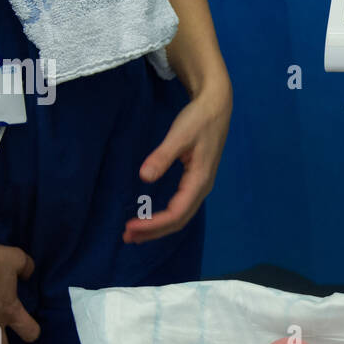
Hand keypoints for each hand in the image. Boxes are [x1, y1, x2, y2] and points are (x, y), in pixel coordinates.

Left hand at [124, 82, 231, 243]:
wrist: (216, 107)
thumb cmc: (199, 120)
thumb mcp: (179, 135)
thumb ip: (162, 156)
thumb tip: (144, 177)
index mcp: (199, 180)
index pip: (176, 213)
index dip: (153, 224)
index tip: (130, 225)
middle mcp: (202, 188)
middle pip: (179, 221)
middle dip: (153, 231)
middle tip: (126, 236)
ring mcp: (200, 186)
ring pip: (180, 217)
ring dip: (158, 227)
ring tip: (135, 233)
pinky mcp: (195, 182)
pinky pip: (180, 208)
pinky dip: (164, 218)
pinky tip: (151, 218)